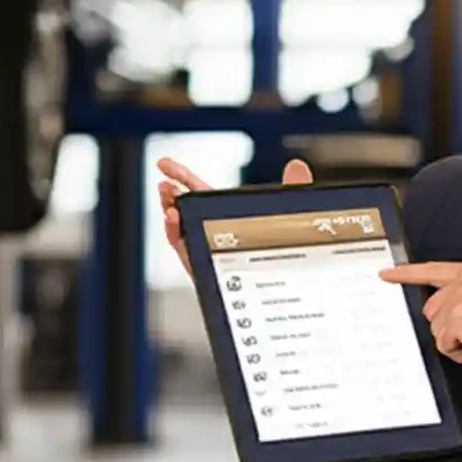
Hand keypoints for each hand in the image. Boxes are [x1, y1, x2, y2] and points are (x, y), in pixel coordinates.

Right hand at [157, 157, 313, 276]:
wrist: (294, 296)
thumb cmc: (291, 256)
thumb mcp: (293, 217)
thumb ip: (293, 191)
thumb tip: (297, 165)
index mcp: (229, 218)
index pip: (201, 193)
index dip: (182, 177)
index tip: (165, 164)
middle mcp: (214, 236)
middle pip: (186, 212)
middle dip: (172, 197)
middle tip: (165, 184)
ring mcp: (209, 255)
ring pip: (183, 235)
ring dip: (172, 218)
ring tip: (170, 205)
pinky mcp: (210, 275)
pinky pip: (190, 257)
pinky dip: (180, 240)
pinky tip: (176, 224)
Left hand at [379, 262, 461, 374]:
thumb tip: (455, 315)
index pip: (433, 270)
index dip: (406, 273)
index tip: (387, 273)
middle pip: (432, 310)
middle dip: (450, 328)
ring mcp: (459, 299)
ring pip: (437, 331)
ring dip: (459, 343)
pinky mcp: (457, 320)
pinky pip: (445, 346)